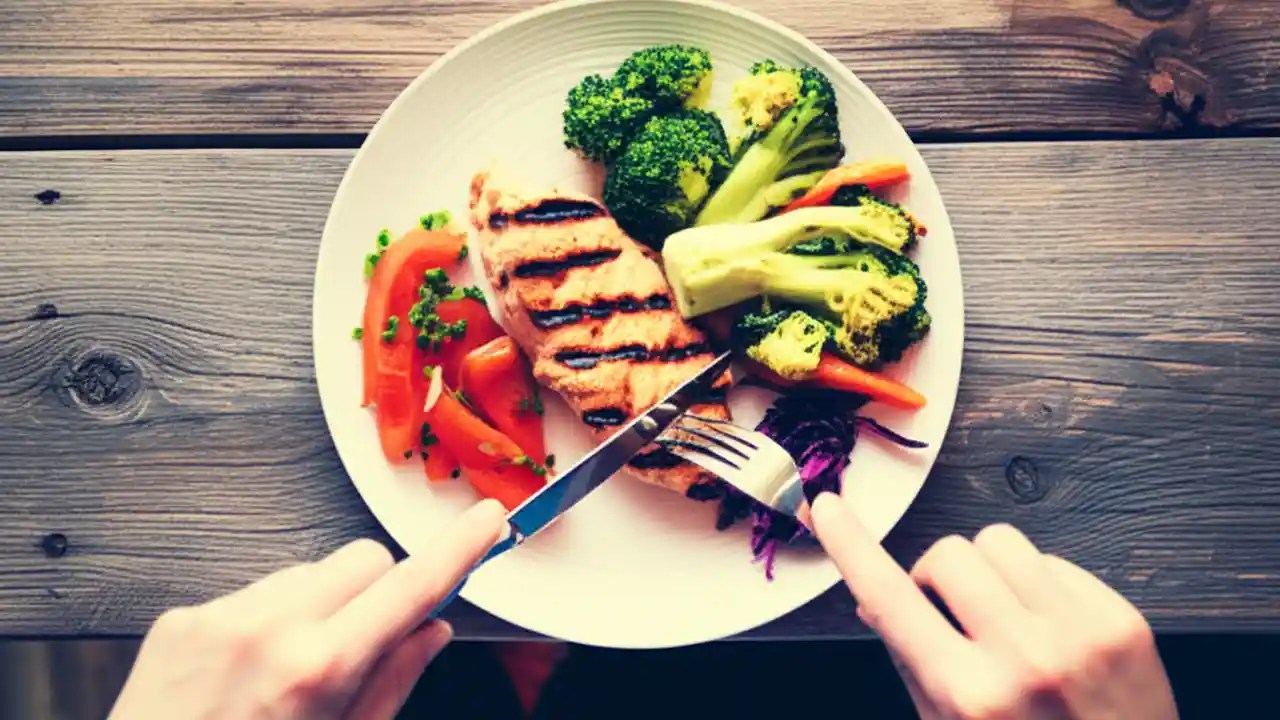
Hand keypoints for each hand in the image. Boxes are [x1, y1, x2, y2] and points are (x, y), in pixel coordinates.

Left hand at [109, 499, 506, 719]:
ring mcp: (219, 618)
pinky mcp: (183, 618)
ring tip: (295, 669)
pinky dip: (268, 620)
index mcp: (316, 670)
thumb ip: (391, 684)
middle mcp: (266, 630)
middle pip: (363, 559)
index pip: (409, 588)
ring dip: (321, 604)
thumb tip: (431, 632)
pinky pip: (253, 593)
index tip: (486, 521)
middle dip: (381, 588)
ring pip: (308, 572)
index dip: (457, 550)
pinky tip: (251, 671)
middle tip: (371, 639)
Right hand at [810, 493, 1177, 719]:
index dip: (850, 546)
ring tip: (1005, 618)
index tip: (828, 508)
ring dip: (989, 572)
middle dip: (939, 577)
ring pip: (1002, 542)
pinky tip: (1050, 630)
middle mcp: (1024, 658)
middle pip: (949, 553)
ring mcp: (1080, 635)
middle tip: (952, 615)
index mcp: (969, 695)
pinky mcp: (1122, 622)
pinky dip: (1039, 587)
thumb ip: (911, 664)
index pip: (890, 597)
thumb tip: (873, 600)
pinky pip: (1055, 560)